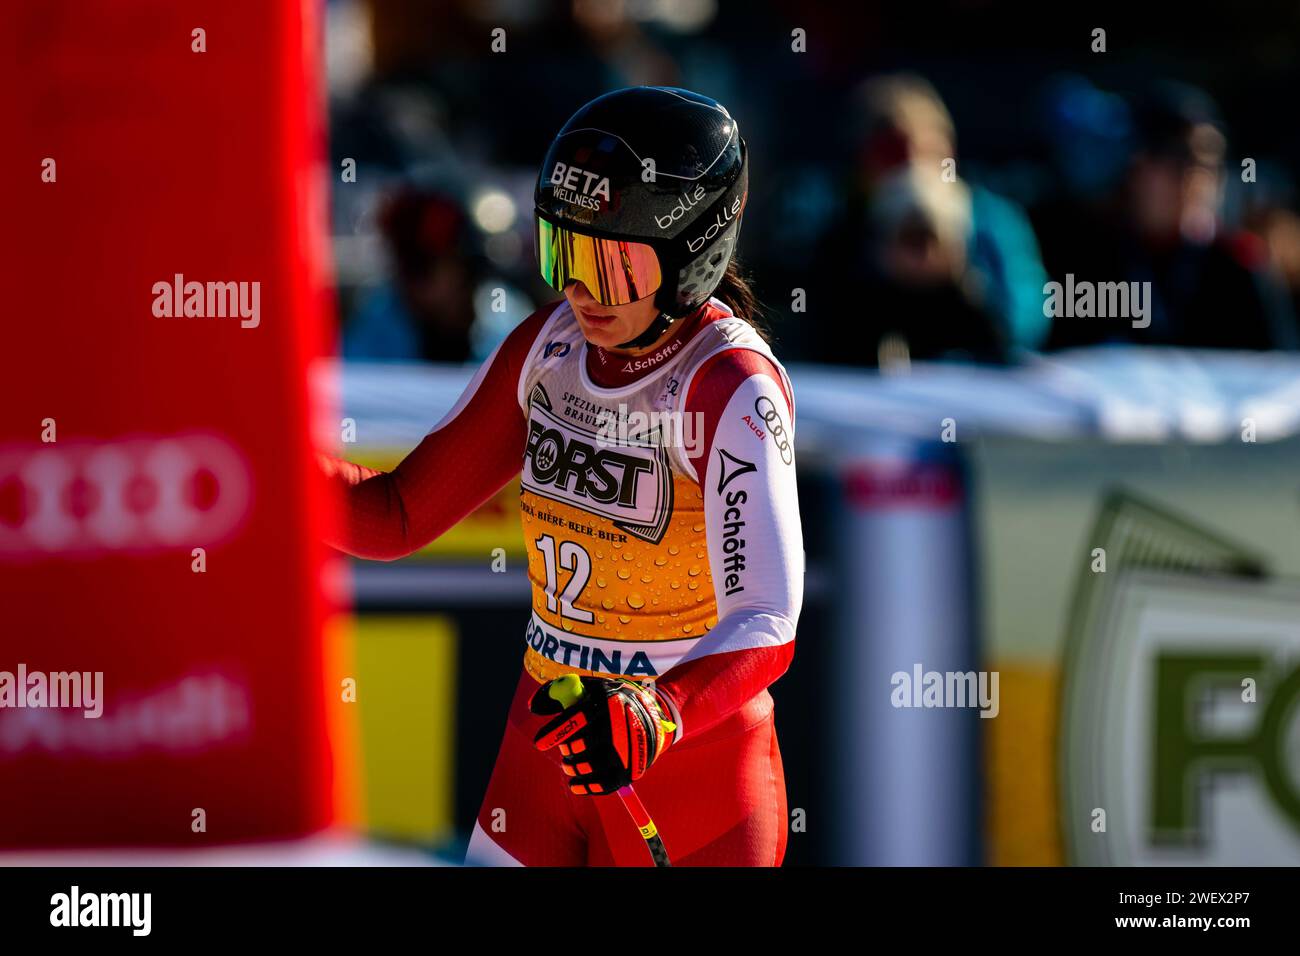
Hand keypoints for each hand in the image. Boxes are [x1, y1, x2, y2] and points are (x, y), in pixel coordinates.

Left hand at [530, 676, 674, 794]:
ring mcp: (626, 750)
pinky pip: (604, 785)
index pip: (578, 718)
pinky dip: (586, 787)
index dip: (556, 732)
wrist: (654, 715)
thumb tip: (532, 707)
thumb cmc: (612, 700)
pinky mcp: (631, 769)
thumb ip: (561, 691)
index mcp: (608, 702)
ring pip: (591, 767)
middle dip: (567, 750)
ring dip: (573, 768)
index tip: (540, 743)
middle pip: (583, 745)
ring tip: (568, 765)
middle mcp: (620, 726)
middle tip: (564, 751)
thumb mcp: (592, 688)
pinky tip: (575, 784)